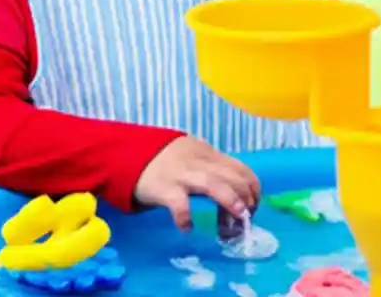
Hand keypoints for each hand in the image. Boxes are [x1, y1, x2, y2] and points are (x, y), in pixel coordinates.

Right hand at [134, 135, 260, 230]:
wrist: (127, 154)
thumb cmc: (164, 161)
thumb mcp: (192, 157)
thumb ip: (211, 170)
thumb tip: (234, 195)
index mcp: (209, 154)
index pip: (241, 168)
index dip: (253, 188)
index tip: (253, 205)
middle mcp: (199, 162)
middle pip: (233, 176)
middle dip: (246, 197)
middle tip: (245, 217)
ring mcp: (182, 174)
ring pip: (214, 185)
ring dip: (230, 201)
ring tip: (236, 218)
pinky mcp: (164, 187)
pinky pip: (179, 203)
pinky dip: (185, 216)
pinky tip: (187, 227)